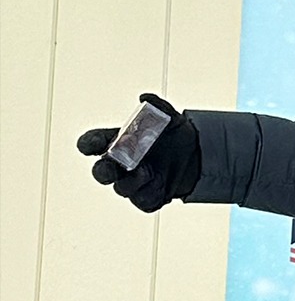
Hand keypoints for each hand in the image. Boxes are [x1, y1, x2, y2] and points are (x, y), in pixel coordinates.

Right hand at [76, 94, 201, 212]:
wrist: (198, 155)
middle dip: (103, 171)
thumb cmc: (173, 134)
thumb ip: (157, 106)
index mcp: (116, 142)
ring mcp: (133, 182)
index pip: (91, 143)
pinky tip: (158, 185)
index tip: (93, 143)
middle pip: (101, 171)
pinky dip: (148, 195)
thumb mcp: (169, 117)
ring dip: (130, 182)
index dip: (88, 144)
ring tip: (145, 172)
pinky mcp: (148, 197)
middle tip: (111, 167)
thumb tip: (145, 99)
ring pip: (122, 188)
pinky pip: (143, 201)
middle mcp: (119, 164)